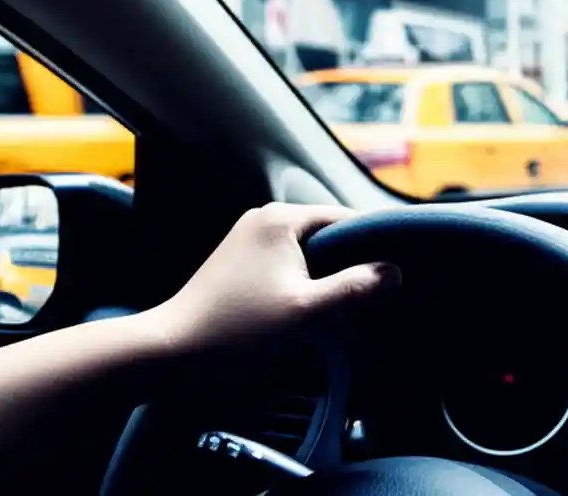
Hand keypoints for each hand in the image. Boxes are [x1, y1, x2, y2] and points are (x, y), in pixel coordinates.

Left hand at [140, 203, 399, 356]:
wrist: (173, 349)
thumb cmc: (237, 329)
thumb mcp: (306, 311)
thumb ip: (354, 289)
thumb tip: (393, 271)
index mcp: (282, 218)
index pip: (347, 219)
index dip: (373, 245)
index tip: (391, 274)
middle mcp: (264, 218)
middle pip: (328, 235)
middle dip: (347, 265)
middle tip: (362, 300)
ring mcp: (249, 238)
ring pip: (308, 252)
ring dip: (323, 278)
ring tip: (332, 310)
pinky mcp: (240, 260)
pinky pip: (287, 263)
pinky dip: (302, 283)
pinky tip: (304, 311)